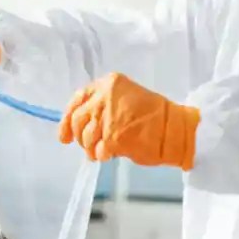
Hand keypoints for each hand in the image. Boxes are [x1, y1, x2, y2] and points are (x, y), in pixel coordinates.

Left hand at [60, 73, 200, 170]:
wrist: (175, 129)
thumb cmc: (154, 116)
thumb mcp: (125, 99)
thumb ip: (103, 106)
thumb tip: (81, 125)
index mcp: (109, 84)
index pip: (78, 99)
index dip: (67, 118)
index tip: (64, 135)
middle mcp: (105, 97)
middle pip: (78, 120)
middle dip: (80, 137)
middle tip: (89, 146)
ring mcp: (108, 118)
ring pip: (86, 137)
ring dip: (91, 149)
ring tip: (102, 152)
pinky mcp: (113, 137)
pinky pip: (98, 150)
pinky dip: (101, 155)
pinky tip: (110, 154)